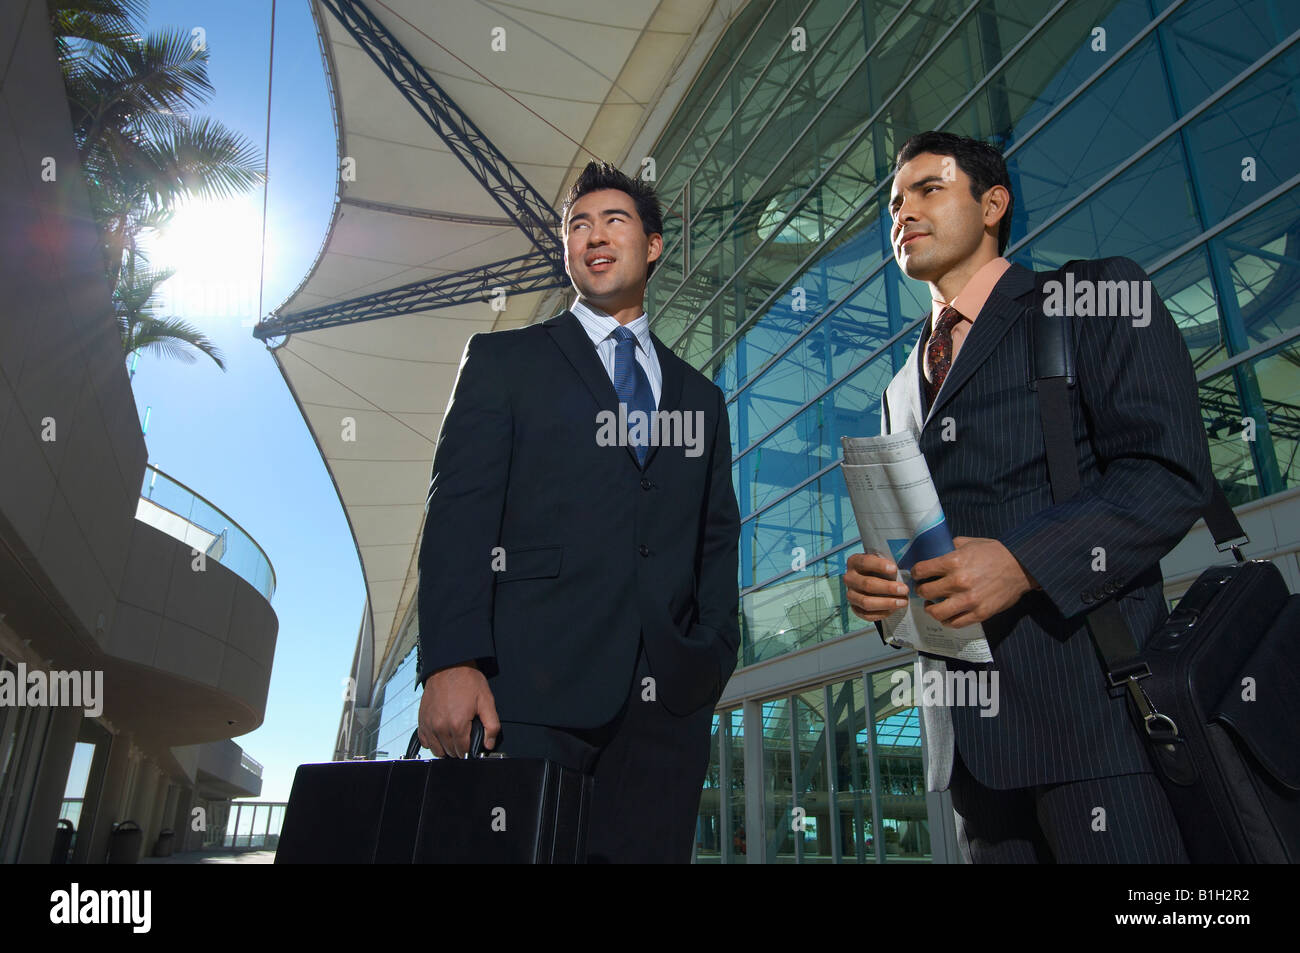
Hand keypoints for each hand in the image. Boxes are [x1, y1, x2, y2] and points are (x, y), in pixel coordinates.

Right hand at [418, 662, 500, 757]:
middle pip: (450, 752)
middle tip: (466, 736)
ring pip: (437, 750)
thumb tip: (489, 744)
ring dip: (446, 747)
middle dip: (460, 748)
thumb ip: (491, 726)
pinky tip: (441, 733)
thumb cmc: (467, 680)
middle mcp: (440, 727)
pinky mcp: (422, 720)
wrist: (448, 665)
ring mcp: (429, 724)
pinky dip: (433, 741)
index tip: (473, 742)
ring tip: (455, 736)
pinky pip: (425, 741)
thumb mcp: (486, 701)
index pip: (464, 751)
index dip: (471, 749)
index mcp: (457, 725)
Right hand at [842, 552, 909, 621]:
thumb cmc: (880, 570)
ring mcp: (850, 594)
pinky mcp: (854, 608)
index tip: (894, 569)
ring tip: (902, 602)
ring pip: (866, 602)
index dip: (879, 566)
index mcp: (854, 562)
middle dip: (888, 588)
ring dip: (886, 603)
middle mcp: (849, 578)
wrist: (873, 582)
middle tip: (904, 589)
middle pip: (867, 584)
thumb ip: (889, 566)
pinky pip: (866, 615)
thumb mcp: (883, 563)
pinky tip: (894, 609)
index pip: (864, 562)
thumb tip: (903, 575)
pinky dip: (881, 613)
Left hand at [911, 536, 1038, 627]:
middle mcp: (958, 581)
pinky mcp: (980, 613)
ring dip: (930, 609)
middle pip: (925, 592)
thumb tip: (934, 553)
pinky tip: (947, 614)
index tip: (917, 575)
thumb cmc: (995, 552)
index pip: (921, 570)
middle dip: (921, 590)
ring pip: (936, 612)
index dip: (915, 573)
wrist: (1021, 566)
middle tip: (924, 589)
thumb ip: (949, 547)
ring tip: (932, 605)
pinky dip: (947, 620)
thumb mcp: (969, 542)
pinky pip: (955, 623)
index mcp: (953, 561)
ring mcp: (969, 600)